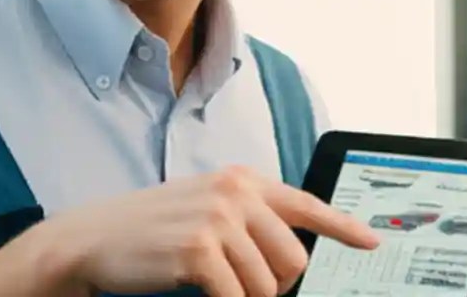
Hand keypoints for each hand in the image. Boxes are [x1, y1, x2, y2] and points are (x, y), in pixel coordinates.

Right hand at [53, 166, 379, 296]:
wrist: (94, 238)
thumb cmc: (152, 229)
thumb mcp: (206, 206)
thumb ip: (249, 217)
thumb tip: (293, 253)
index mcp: (241, 180)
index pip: (306, 204)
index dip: (343, 228)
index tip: (372, 242)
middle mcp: (235, 193)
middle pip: (294, 260)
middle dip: (275, 286)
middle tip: (242, 287)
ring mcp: (218, 219)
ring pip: (268, 286)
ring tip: (211, 284)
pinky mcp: (199, 250)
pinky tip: (198, 290)